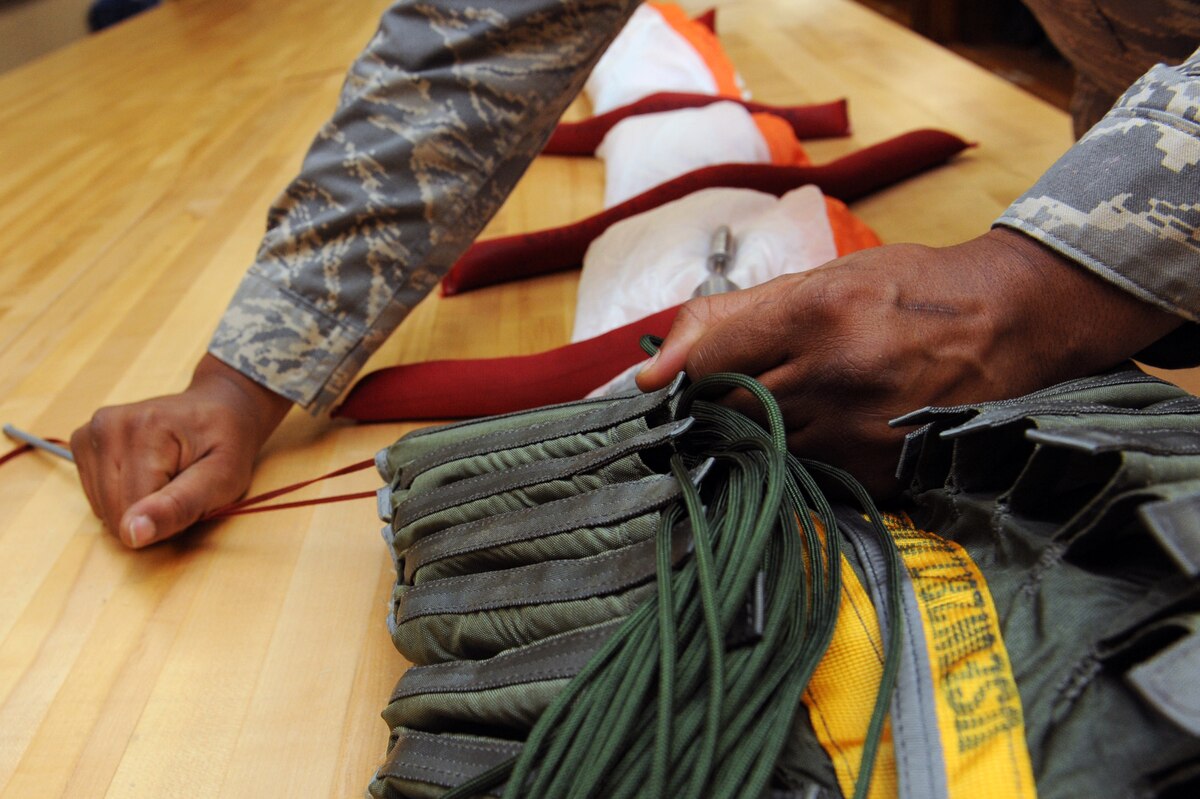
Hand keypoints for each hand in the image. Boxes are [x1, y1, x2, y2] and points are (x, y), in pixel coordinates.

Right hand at [71, 354, 292, 547]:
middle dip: (150, 514)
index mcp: (145, 430)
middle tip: (180, 485)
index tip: (192, 493)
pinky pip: (95, 497)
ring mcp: (90, 432)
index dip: (167, 518)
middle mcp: (108, 426)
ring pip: (101, 509)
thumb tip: (132, 534)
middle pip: (113, 512)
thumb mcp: (223, 479)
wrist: (217, 407)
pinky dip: (121, 496)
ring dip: (135, 506)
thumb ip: (179, 507)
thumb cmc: (225, 444)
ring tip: (165, 478)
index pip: (134, 511)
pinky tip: (145, 474)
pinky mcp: (83, 442)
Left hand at [636, 228, 1182, 497]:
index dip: (684, 378)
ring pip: (762, 450)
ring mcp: (862, 431)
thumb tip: (652, 367)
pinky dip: (801, 458)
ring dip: (756, 436)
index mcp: (818, 313)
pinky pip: (808, 475)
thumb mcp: (824, 276)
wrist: (1009, 323)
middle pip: (727, 413)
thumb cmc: (905, 289)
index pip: (708, 363)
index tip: (678, 385)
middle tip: (728, 397)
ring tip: (793, 404)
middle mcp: (837, 375)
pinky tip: (828, 428)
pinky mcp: (882, 472)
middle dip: (714, 410)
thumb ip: (732, 317)